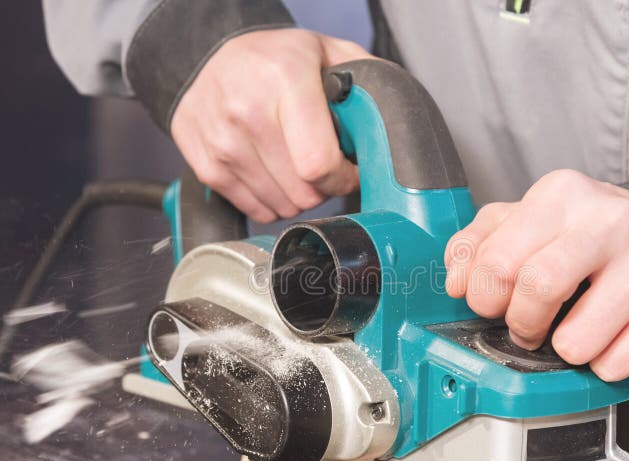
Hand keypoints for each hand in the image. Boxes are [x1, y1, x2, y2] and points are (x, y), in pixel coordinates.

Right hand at [171, 29, 371, 222]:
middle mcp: (247, 110)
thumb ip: (367, 79)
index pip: (319, 163)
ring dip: (297, 196)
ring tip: (296, 166)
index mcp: (285, 79)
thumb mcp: (327, 52)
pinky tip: (272, 173)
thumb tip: (393, 119)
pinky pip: (253, 209)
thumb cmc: (276, 60)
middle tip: (322, 167)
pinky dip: (270, 201)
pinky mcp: (205, 164)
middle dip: (323, 188)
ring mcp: (221, 140)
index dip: (343, 179)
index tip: (349, 171)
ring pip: (281, 206)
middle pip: (303, 193)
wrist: (212, 57)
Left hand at [444, 170, 628, 380]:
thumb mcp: (525, 223)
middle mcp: (612, 220)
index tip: (492, 304)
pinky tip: (610, 336)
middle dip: (521, 324)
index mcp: (562, 194)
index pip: (497, 260)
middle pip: (538, 289)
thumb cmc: (583, 238)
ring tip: (573, 328)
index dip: (483, 297)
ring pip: (576, 342)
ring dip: (564, 349)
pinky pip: (615, 366)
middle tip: (525, 327)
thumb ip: (478, 243)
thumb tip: (456, 281)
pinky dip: (601, 365)